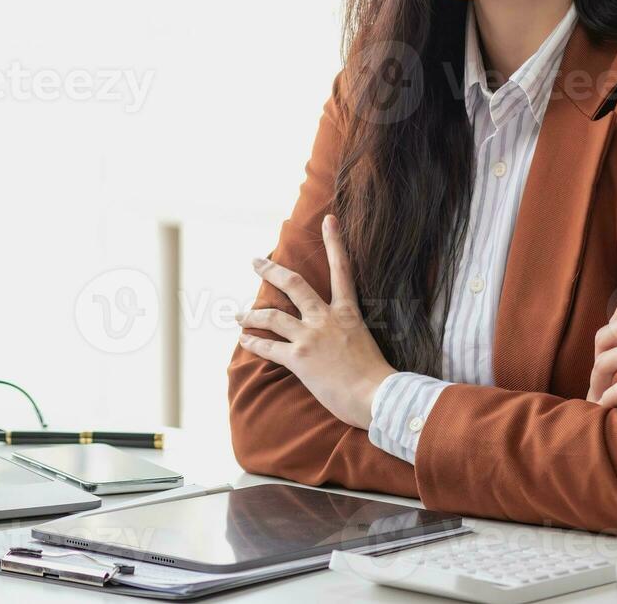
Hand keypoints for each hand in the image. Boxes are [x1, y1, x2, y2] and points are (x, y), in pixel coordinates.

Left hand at [235, 214, 394, 430]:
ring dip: (251, 315)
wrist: (377, 396)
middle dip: (270, 271)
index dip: (335, 242)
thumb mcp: (365, 343)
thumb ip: (350, 333)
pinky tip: (244, 339)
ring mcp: (311, 336)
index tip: (329, 220)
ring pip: (272, 316)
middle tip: (255, 262)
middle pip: (293, 285)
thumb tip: (342, 339)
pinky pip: (268, 347)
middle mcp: (326, 318)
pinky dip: (253, 342)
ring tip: (238, 314)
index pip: (342, 270)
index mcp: (348, 312)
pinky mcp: (299, 358)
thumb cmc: (376, 377)